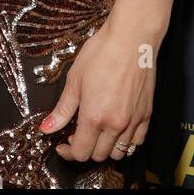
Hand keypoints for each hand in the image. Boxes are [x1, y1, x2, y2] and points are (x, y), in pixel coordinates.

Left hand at [39, 19, 155, 163]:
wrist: (131, 39)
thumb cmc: (101, 53)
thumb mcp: (74, 79)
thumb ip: (62, 110)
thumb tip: (47, 128)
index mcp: (94, 117)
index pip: (81, 153)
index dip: (69, 152)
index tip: (63, 144)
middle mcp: (115, 125)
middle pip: (99, 155)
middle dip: (85, 149)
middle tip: (77, 134)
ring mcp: (133, 121)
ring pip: (119, 152)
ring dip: (105, 148)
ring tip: (97, 132)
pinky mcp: (147, 115)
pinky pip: (137, 141)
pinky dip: (126, 142)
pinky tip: (117, 128)